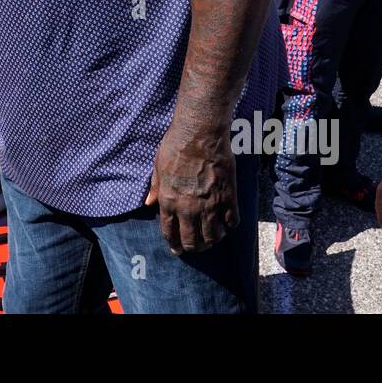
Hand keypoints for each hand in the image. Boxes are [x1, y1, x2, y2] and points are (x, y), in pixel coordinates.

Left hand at [144, 123, 237, 253]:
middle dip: (193, 247)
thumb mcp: (157, 166)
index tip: (177, 249)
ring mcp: (210, 205)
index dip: (174, 244)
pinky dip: (230, 226)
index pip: (170, 233)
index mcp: (169, 201)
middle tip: (196, 247)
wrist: (200, 133)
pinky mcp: (228, 197)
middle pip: (192, 240)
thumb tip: (149, 203)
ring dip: (212, 240)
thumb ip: (155, 188)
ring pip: (213, 236)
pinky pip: (232, 221)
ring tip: (212, 237)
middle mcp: (189, 208)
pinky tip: (228, 223)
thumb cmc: (175, 146)